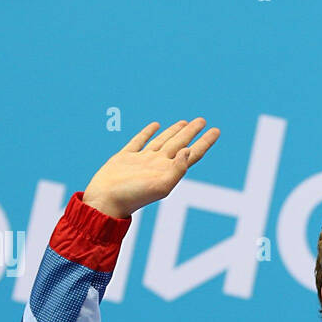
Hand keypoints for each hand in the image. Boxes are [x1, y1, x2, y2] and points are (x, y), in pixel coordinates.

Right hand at [82, 118, 220, 218]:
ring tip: (185, 123)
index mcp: (168, 171)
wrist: (105, 201)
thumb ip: (177, 169)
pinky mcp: (125, 157)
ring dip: (174, 132)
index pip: (191, 154)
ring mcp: (141, 160)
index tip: (215, 130)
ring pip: (162, 141)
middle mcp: (157, 165)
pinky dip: (148, 132)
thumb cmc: (133, 196)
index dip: (204, 142)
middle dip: (191, 132)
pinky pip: (139, 141)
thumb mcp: (160, 185)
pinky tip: (155, 126)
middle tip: (202, 120)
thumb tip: (189, 151)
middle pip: (179, 144)